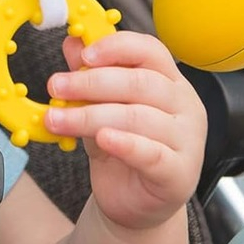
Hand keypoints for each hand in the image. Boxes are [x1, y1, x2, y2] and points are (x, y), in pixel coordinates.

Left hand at [44, 30, 205, 231]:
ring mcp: (187, 140)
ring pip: (138, 117)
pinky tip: (102, 139)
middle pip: (140, 82)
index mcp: (170, 81)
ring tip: (56, 119)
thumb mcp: (99, 106)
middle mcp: (185, 105)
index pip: (150, 50)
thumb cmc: (120, 148)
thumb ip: (89, 74)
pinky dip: (124, 144)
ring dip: (90, 115)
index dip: (116, 47)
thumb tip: (73, 41)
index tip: (84, 55)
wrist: (132, 202)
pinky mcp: (179, 173)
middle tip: (56, 86)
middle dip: (91, 83)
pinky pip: (151, 153)